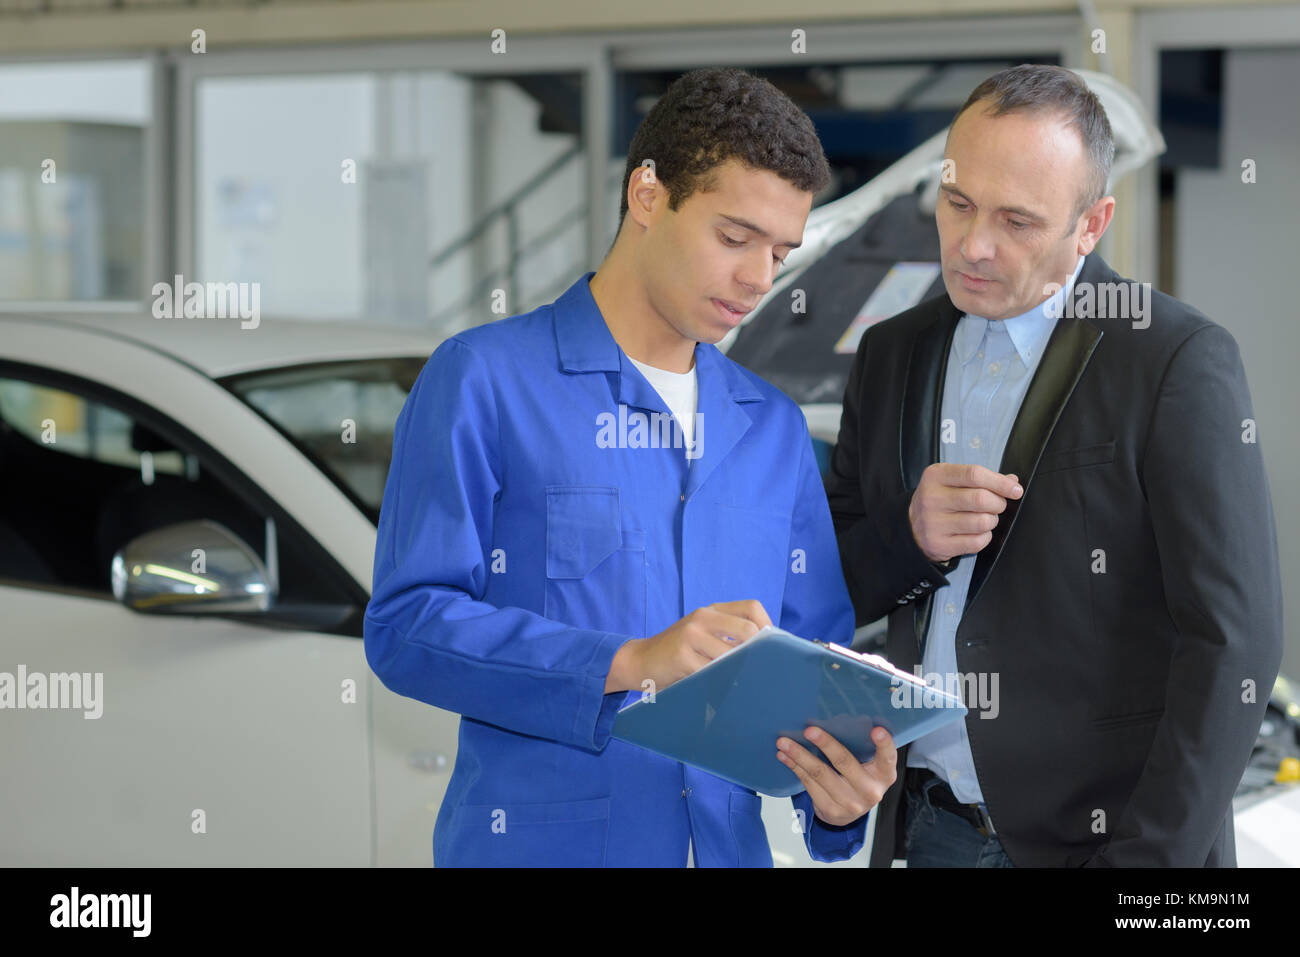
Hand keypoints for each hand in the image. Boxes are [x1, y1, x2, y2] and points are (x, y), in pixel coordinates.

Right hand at [605, 599, 771, 693]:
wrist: (640, 660)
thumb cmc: (679, 652)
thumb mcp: (702, 634)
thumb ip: (727, 635)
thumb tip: (767, 650)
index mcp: (711, 610)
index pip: (752, 608)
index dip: (767, 626)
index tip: (772, 647)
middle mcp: (702, 617)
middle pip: (747, 631)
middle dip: (757, 652)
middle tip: (759, 669)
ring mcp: (691, 634)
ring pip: (731, 655)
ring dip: (738, 671)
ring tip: (739, 682)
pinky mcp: (682, 655)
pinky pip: (712, 672)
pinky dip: (719, 682)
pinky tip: (718, 688)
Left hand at [777, 726, 896, 826]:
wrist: (850, 812)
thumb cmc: (859, 777)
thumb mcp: (869, 764)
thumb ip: (861, 746)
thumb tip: (832, 717)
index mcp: (884, 774)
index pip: (888, 757)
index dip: (884, 744)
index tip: (877, 729)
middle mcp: (870, 790)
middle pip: (844, 762)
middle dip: (825, 744)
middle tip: (809, 730)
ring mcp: (850, 803)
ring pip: (820, 774)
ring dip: (799, 755)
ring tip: (783, 742)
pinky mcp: (830, 810)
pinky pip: (808, 784)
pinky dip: (795, 767)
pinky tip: (784, 756)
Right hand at [908, 463, 1022, 562]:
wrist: (911, 528)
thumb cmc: (939, 501)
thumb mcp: (952, 482)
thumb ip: (981, 479)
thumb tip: (1012, 481)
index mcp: (936, 476)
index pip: (974, 474)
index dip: (1000, 482)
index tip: (1015, 489)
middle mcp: (931, 498)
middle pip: (980, 498)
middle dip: (998, 503)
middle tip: (997, 505)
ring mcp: (933, 522)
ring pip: (982, 521)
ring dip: (991, 521)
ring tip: (985, 518)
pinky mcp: (939, 544)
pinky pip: (977, 542)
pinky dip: (984, 537)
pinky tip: (976, 532)